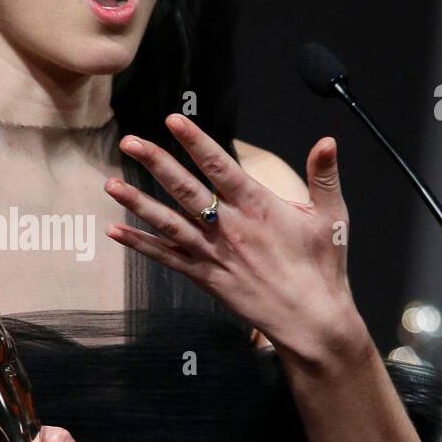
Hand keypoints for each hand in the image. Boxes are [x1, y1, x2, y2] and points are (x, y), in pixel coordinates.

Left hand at [104, 114, 356, 356]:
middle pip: (185, 189)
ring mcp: (214, 253)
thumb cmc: (323, 268)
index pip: (220, 166)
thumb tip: (328, 141)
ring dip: (137, 203)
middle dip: (155, 163)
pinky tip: (116, 231)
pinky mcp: (205, 277)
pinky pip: (165, 259)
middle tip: (129, 142)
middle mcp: (230, 228)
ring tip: (110, 184)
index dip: (195, 141)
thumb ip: (324, 176)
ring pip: (168, 223)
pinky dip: (140, 244)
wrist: (311, 321)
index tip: (173, 120)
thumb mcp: (331, 217)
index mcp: (258, 206)